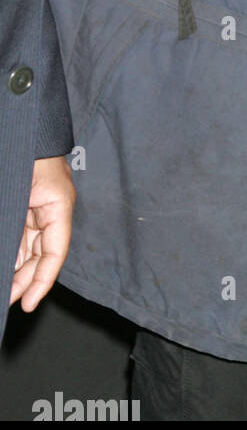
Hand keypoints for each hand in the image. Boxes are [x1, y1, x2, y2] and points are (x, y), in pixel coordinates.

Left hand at [9, 155, 75, 312]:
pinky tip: (6, 267)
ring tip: (5, 289)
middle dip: (25, 281)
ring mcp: (40, 206)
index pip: (55, 252)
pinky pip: (24, 235)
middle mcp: (53, 208)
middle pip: (43, 255)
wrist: (23, 125)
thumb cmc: (25, 151)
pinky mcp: (29, 203)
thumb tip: (11, 257)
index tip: (28, 304)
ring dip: (18, 270)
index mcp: (58, 204)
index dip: (42, 281)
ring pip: (31, 247)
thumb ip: (14, 226)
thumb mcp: (16, 194)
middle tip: (7, 301)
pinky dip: (15, 254)